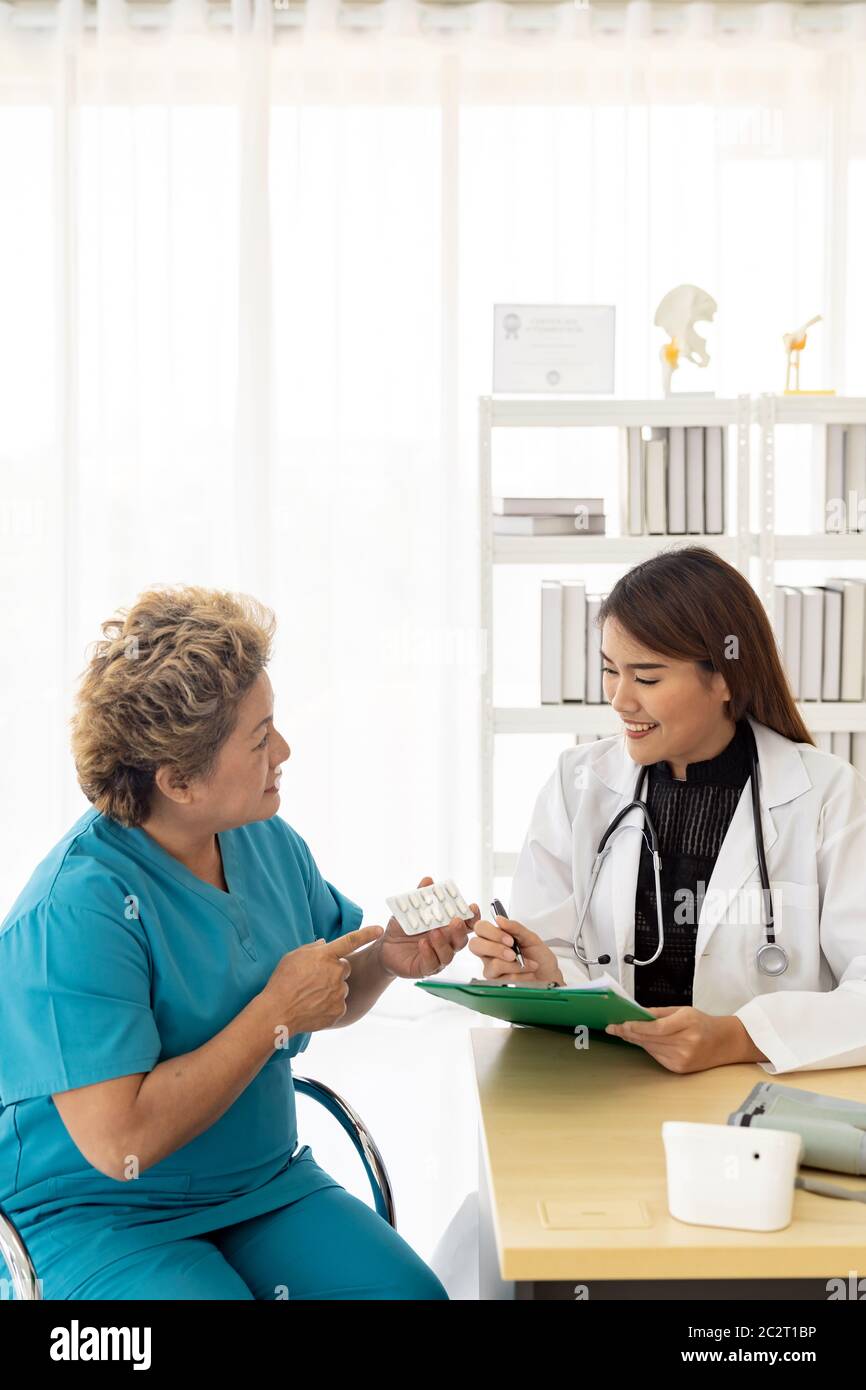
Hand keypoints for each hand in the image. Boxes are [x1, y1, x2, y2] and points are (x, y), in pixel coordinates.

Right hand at [263, 925, 384, 1033]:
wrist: (278, 1013)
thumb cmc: (282, 982)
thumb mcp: (293, 956)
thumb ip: (313, 948)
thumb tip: (325, 943)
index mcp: (325, 956)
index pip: (350, 941)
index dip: (367, 934)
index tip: (380, 929)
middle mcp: (336, 972)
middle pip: (345, 968)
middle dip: (334, 971)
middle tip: (315, 980)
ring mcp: (339, 992)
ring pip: (342, 987)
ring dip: (331, 989)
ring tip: (311, 995)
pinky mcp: (339, 1010)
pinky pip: (339, 1004)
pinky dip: (329, 1005)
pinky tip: (314, 1007)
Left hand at [377, 877, 478, 980]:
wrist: (384, 947)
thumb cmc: (402, 928)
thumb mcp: (409, 910)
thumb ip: (420, 897)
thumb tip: (428, 880)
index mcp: (447, 928)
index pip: (466, 923)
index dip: (472, 917)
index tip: (472, 907)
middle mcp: (446, 943)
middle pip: (461, 940)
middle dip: (461, 930)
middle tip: (455, 920)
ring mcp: (438, 957)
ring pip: (448, 954)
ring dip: (443, 943)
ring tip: (434, 932)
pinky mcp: (426, 968)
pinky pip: (432, 963)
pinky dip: (429, 953)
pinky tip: (423, 944)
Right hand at [468, 912, 563, 985]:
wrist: (548, 976)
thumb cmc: (539, 957)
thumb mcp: (531, 938)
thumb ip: (515, 927)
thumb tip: (500, 919)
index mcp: (496, 938)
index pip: (480, 928)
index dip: (491, 932)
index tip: (509, 939)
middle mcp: (490, 952)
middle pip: (475, 945)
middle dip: (496, 948)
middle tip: (513, 953)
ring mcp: (492, 968)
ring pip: (494, 964)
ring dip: (515, 965)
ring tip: (528, 964)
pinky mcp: (497, 982)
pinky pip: (504, 977)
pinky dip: (520, 974)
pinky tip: (527, 973)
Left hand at [604, 1008, 750, 1072]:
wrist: (724, 1042)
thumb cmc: (702, 1023)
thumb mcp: (682, 1010)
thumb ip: (658, 1012)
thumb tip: (636, 1013)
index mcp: (686, 1024)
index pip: (654, 1027)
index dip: (634, 1026)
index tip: (619, 1023)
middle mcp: (685, 1043)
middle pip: (649, 1039)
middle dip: (628, 1033)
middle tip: (612, 1027)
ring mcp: (682, 1058)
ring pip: (650, 1048)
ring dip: (635, 1040)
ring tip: (624, 1032)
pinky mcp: (679, 1068)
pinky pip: (656, 1056)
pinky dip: (648, 1048)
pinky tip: (641, 1041)